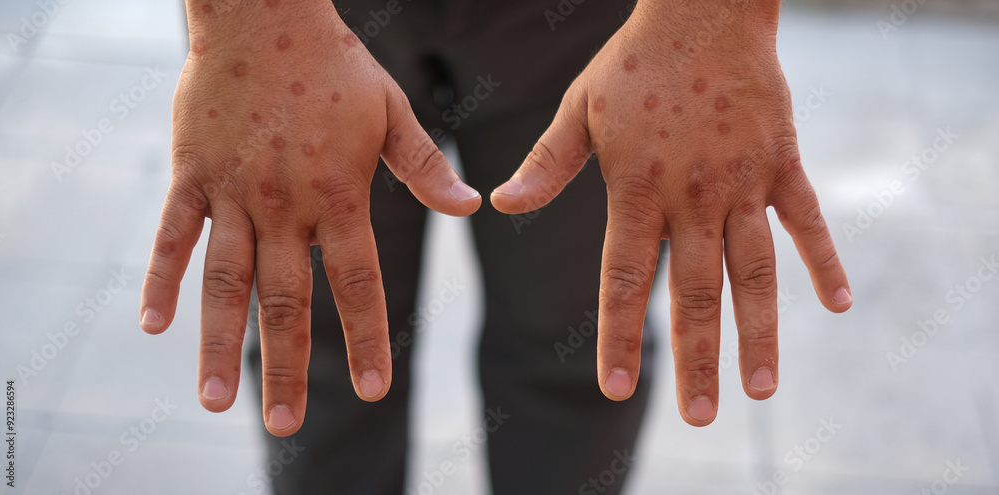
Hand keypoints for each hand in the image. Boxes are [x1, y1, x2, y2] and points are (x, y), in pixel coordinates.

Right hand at [139, 0, 480, 435]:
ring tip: (214, 403)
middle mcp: (285, 205)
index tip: (374, 389)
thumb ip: (425, 168)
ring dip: (219, 345)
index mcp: (338, 195)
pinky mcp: (192, 174)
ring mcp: (234, 192)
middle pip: (286, 300)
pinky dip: (162, 280)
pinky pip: (173, 235)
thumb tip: (472, 208)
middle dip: (288, 366)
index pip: (358, 282)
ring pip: (224, 281)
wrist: (263, 16)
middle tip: (284, 425)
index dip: (368, 337)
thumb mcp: (391, 113)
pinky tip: (155, 327)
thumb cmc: (335, 67)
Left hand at [491, 0, 850, 425]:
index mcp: (637, 188)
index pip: (623, 278)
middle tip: (702, 416)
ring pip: (755, 271)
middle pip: (695, 293)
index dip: (619, 335)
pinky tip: (838, 306)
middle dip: (697, 360)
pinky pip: (806, 220)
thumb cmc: (635, 64)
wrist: (705, 11)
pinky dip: (823, 261)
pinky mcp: (782, 163)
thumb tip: (500, 204)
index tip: (619, 389)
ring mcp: (743, 182)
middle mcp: (692, 196)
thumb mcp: (581, 110)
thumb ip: (547, 164)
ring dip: (760, 333)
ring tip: (765, 390)